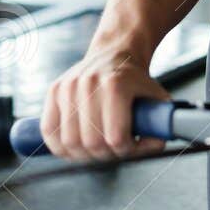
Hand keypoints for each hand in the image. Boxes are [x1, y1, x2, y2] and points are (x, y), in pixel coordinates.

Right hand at [43, 49, 168, 161]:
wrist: (114, 54)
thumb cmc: (136, 82)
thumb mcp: (157, 99)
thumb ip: (160, 124)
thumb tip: (156, 142)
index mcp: (116, 84)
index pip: (115, 138)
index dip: (127, 150)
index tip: (132, 145)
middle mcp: (88, 83)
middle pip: (91, 143)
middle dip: (106, 155)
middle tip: (114, 149)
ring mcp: (68, 86)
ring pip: (69, 143)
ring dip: (84, 155)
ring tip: (97, 148)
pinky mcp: (54, 91)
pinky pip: (48, 132)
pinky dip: (60, 147)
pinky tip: (76, 147)